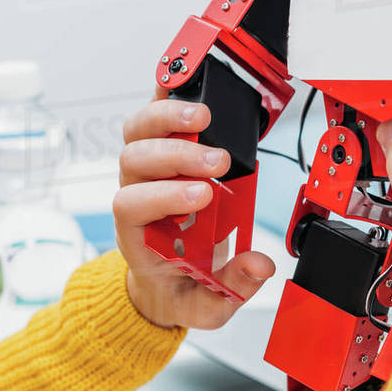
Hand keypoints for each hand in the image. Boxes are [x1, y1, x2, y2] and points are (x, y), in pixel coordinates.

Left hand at [114, 98, 275, 328]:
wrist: (167, 282)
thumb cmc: (182, 287)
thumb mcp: (208, 306)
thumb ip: (233, 287)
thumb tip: (260, 264)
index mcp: (139, 238)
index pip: (132, 207)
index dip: (164, 196)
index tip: (204, 196)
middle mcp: (135, 199)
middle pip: (134, 161)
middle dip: (176, 155)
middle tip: (219, 163)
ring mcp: (145, 174)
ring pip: (137, 133)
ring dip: (168, 119)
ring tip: (205, 116)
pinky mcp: (161, 155)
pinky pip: (153, 118)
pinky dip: (166, 97)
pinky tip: (187, 84)